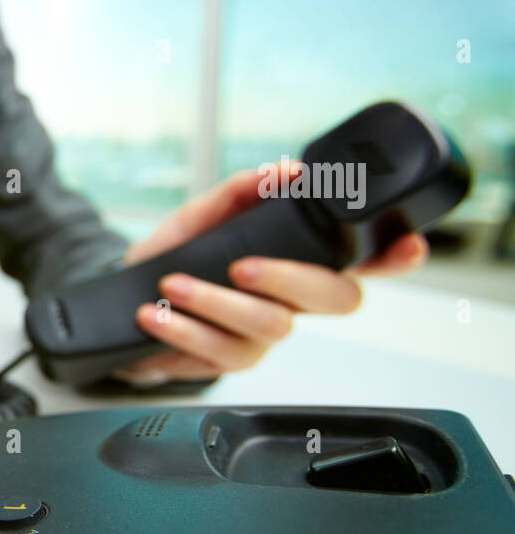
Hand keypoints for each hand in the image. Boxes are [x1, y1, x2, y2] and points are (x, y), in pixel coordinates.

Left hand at [112, 163, 428, 386]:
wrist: (125, 308)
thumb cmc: (174, 261)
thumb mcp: (200, 219)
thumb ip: (239, 193)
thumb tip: (280, 171)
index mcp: (297, 262)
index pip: (363, 261)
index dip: (394, 257)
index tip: (407, 245)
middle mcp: (293, 302)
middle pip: (335, 299)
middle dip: (290, 278)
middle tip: (241, 267)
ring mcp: (264, 336)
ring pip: (271, 326)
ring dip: (216, 302)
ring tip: (173, 285)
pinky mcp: (230, 362)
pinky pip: (220, 351)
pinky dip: (183, 328)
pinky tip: (155, 313)